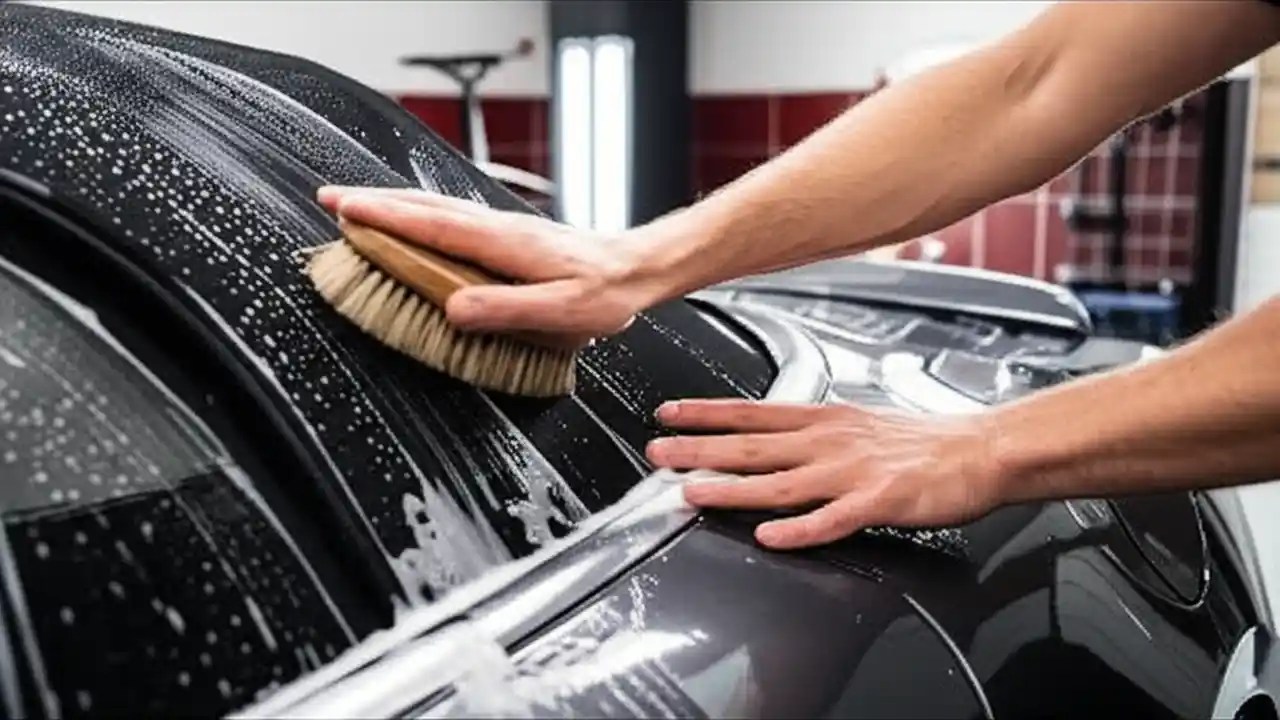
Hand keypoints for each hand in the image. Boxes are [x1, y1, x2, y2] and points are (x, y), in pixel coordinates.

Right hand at [316, 186, 662, 348]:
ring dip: (395, 204)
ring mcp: (503, 228)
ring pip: (437, 208)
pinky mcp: (509, 236)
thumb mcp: (560, 312)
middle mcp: (498, 227)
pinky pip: (453, 218)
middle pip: (425, 207)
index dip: (383, 215)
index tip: (343, 208)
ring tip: (359, 205)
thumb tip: (454, 308)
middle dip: (374, 200)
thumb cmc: (605, 294)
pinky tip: (415, 222)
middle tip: (330, 198)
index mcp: (503, 243)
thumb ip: (506, 309)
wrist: (637, 270)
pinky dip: (421, 214)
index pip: (430, 224)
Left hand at [645, 399, 1004, 549]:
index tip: (667, 413)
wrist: (980, 450)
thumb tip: (773, 437)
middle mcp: (830, 441)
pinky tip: (770, 535)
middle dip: (700, 449)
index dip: (706, 413)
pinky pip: (832, 519)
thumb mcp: (857, 422)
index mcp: (824, 419)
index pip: (752, 413)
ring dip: (732, 488)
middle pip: (753, 446)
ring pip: (781, 483)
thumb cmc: (922, 441)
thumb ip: (813, 432)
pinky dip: (799, 529)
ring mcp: (853, 472)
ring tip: (692, 493)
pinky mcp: (879, 501)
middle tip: (657, 452)